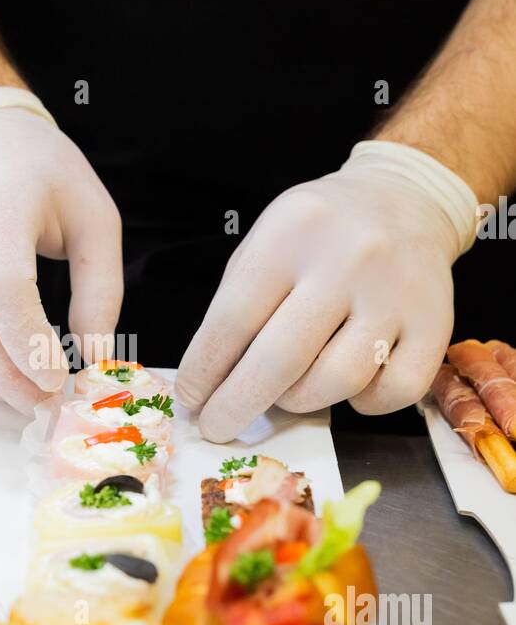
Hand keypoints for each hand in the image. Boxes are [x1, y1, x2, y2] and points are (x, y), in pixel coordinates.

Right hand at [0, 104, 123, 412]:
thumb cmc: (46, 176)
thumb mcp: (95, 219)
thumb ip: (101, 290)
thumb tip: (95, 357)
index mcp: (0, 210)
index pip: (2, 289)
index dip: (26, 343)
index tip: (56, 376)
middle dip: (10, 377)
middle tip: (47, 401)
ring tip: (21, 395)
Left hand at [176, 144, 474, 440]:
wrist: (404, 197)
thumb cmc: (318, 233)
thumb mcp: (266, 241)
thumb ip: (238, 305)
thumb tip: (208, 384)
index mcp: (292, 234)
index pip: (234, 319)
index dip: (204, 371)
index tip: (190, 401)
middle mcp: (348, 260)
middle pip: (281, 359)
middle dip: (238, 404)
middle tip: (218, 427)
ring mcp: (396, 293)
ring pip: (337, 381)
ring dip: (299, 401)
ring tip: (286, 393)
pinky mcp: (435, 324)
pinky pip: (393, 392)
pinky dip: (363, 404)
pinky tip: (348, 387)